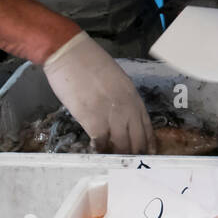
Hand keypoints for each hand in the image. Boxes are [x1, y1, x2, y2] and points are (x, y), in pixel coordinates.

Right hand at [43, 32, 155, 153]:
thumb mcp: (117, 79)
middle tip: (130, 163)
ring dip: (118, 155)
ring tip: (113, 161)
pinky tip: (97, 151)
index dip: (148, 143)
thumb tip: (122, 113)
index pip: (147, 126)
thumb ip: (123, 98)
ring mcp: (111, 115)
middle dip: (135, 154)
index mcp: (134, 97)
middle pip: (137, 140)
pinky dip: (100, 150)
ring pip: (121, 145)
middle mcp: (127, 108)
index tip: (148, 153)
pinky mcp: (92, 120)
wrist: (69, 54)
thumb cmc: (90, 62)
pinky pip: (101, 143)